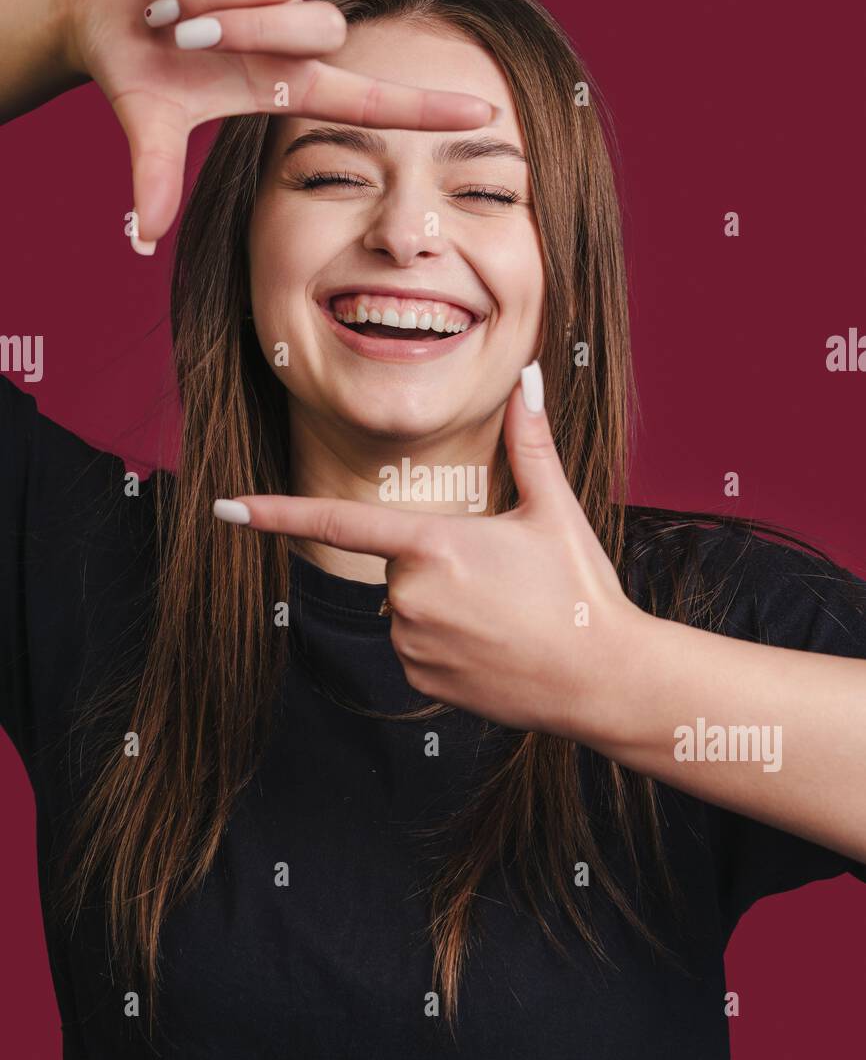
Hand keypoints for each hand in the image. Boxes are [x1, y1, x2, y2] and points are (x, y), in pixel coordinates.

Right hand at [64, 0, 497, 242]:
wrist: (99, 1)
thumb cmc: (137, 67)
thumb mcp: (149, 122)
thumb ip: (154, 179)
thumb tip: (142, 240)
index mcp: (288, 82)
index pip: (374, 101)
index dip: (430, 109)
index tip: (487, 115)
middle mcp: (299, 31)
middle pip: (319, 28)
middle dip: (240, 26)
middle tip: (180, 32)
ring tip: (169, 1)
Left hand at [213, 363, 647, 740]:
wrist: (602, 678)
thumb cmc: (579, 589)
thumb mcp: (554, 510)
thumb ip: (529, 443)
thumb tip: (530, 379)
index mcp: (434, 545)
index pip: (337, 520)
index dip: (274, 513)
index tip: (224, 507)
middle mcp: (409, 595)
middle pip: (399, 564)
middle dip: (438, 562)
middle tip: (503, 581)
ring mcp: (411, 643)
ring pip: (404, 608)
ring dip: (440, 605)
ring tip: (506, 617)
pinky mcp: (421, 681)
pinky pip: (413, 647)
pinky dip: (443, 642)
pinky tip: (493, 648)